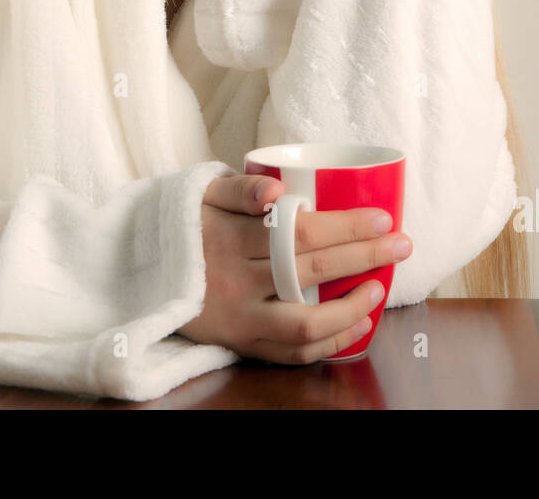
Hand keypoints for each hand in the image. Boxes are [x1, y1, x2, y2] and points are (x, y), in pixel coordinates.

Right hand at [177, 172, 412, 363]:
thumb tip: (277, 187)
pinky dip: (329, 343)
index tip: (382, 218)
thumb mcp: (202, 194)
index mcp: (227, 237)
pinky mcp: (239, 343)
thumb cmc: (185, 225)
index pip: (299, 232)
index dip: (346, 227)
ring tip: (380, 288)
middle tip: (401, 244)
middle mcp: (233, 281)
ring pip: (304, 324)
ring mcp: (238, 318)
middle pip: (310, 272)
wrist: (137, 272)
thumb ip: (239, 186)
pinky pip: (291, 353)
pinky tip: (357, 324)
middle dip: (364, 257)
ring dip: (351, 308)